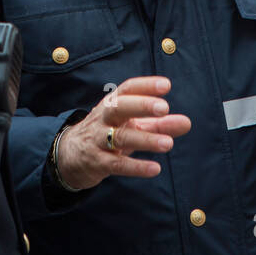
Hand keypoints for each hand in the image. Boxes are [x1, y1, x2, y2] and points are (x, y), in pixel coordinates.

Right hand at [55, 77, 191, 191]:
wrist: (69, 155)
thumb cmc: (107, 134)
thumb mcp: (131, 126)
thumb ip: (159, 124)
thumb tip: (187, 123)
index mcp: (112, 104)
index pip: (127, 89)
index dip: (145, 86)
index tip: (166, 85)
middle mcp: (103, 118)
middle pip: (119, 107)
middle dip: (141, 105)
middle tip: (164, 108)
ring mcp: (97, 140)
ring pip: (120, 137)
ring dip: (145, 139)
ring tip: (169, 143)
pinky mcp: (97, 162)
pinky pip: (116, 164)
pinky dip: (136, 167)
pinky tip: (154, 169)